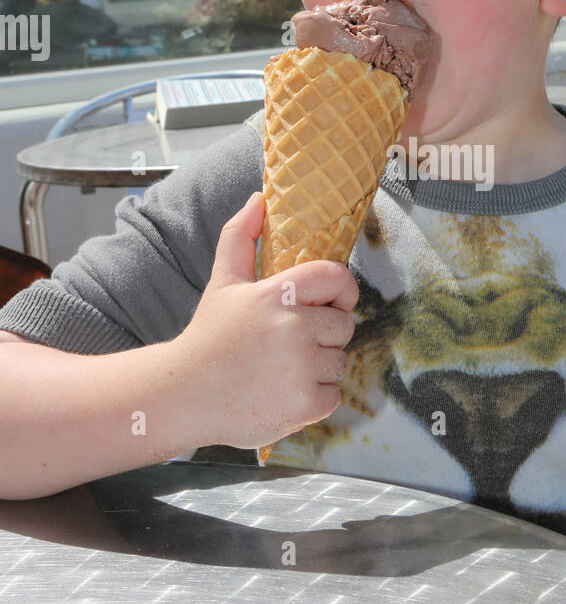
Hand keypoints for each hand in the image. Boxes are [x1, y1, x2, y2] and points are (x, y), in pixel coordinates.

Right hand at [173, 191, 357, 450]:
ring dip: (320, 367)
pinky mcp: (304, 404)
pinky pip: (334, 394)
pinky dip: (316, 397)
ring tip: (283, 369)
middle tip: (290, 344)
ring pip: (340, 361)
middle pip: (344, 325)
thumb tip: (260, 199)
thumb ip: (240, 237)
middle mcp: (292, 329)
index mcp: (276, 295)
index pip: (336, 279)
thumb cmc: (209, 337)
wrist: (182, 395)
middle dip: (325, 334)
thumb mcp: (222, 282)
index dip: (342, 291)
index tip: (331, 303)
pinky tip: (284, 392)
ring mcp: (300, 368)